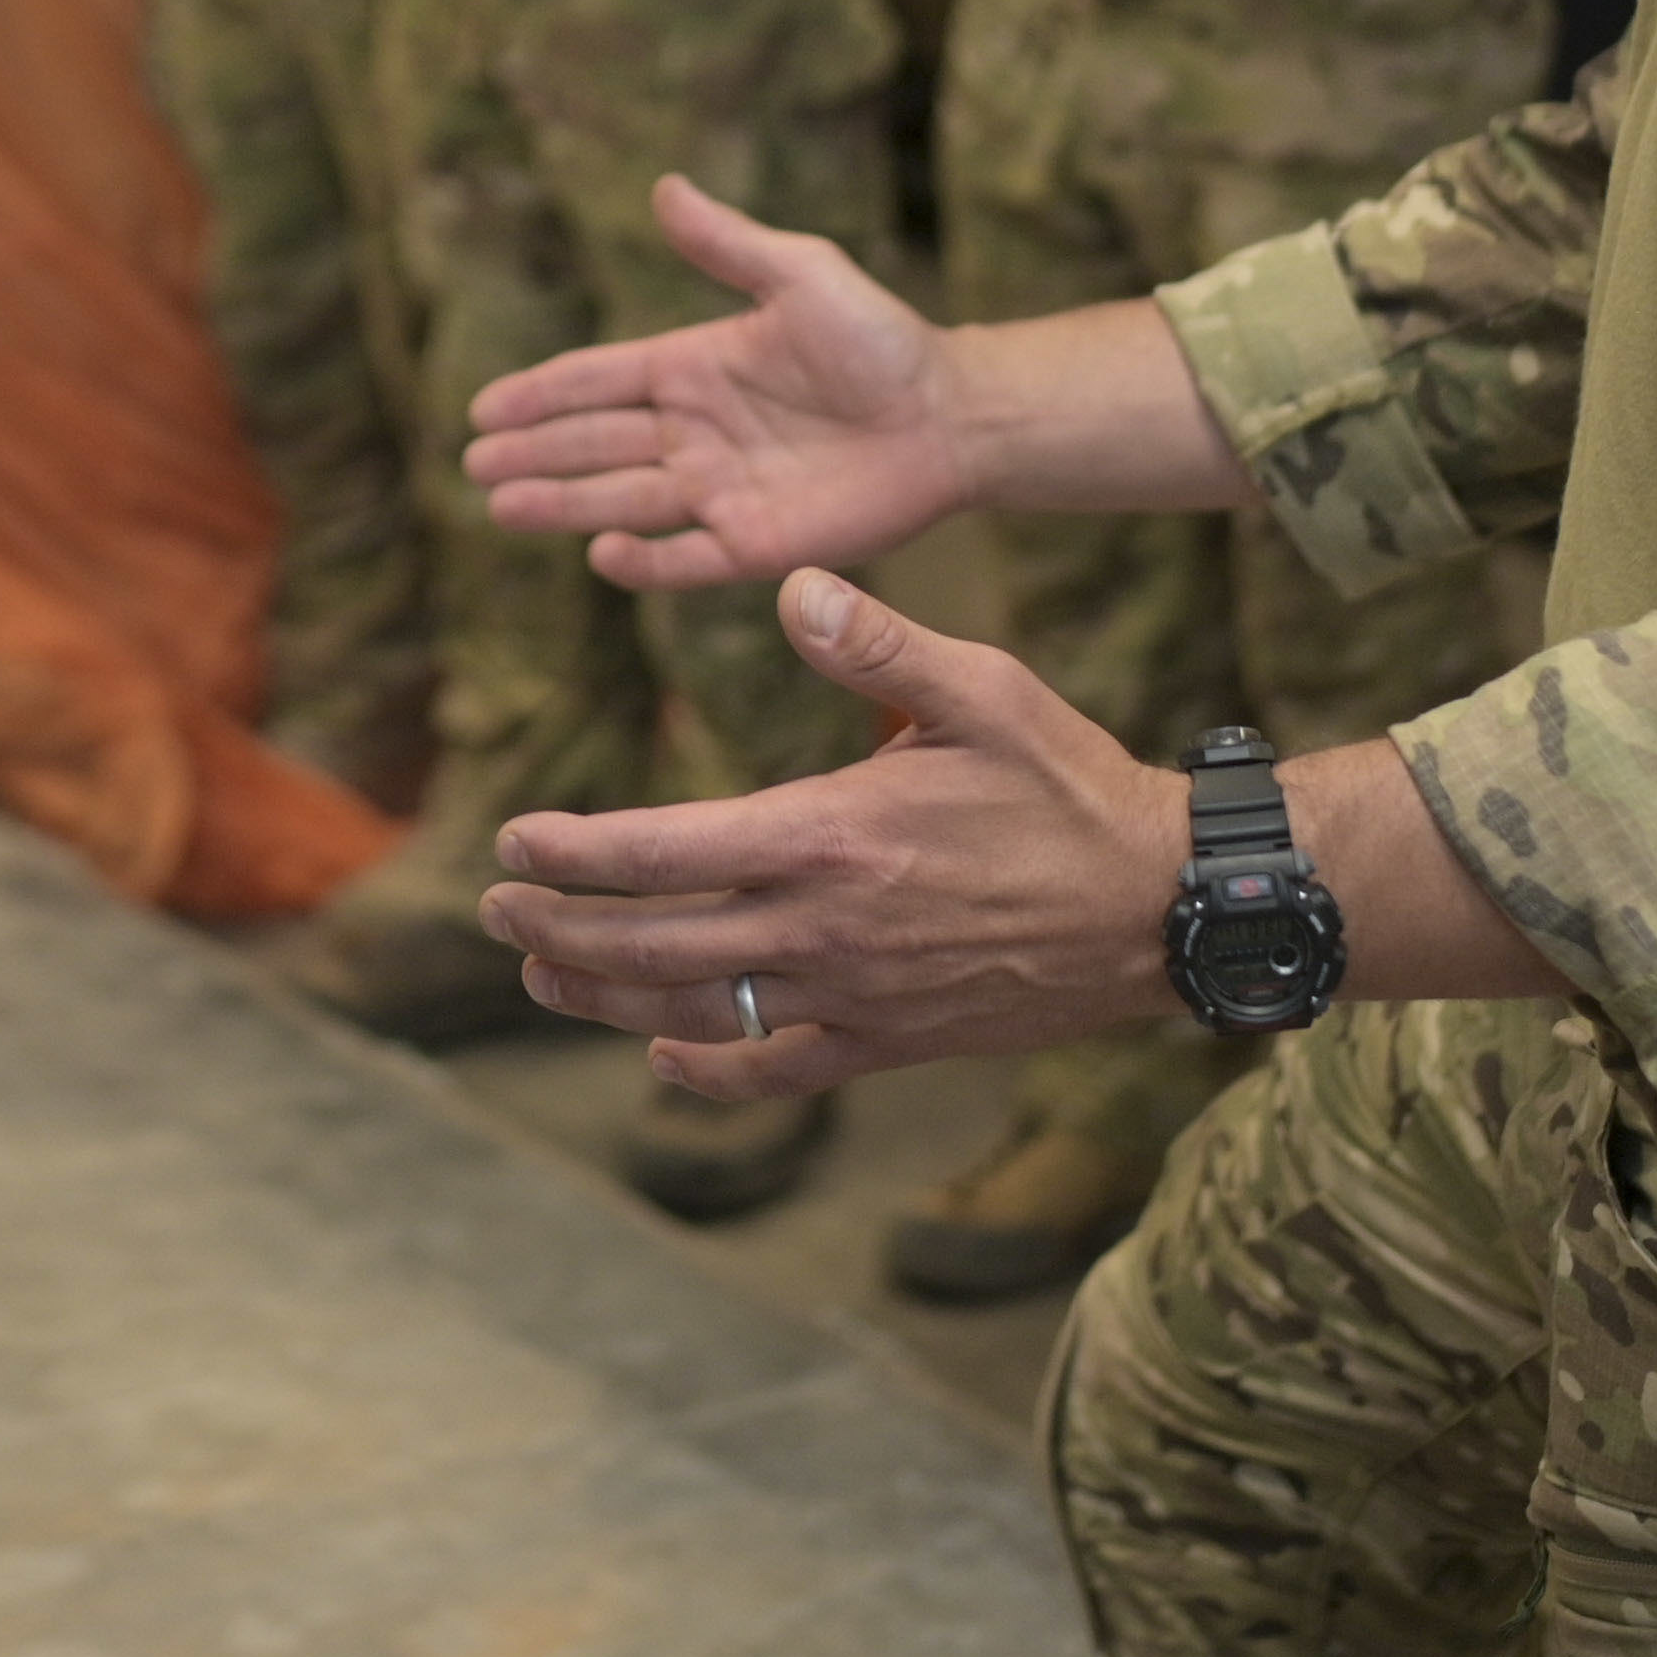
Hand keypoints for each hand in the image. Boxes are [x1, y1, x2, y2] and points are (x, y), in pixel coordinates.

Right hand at [463, 176, 981, 590]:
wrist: (951, 413)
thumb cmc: (880, 337)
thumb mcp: (801, 273)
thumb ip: (727, 243)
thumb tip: (662, 185)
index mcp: (693, 366)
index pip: (597, 381)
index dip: (540, 393)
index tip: (481, 405)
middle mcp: (694, 432)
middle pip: (594, 444)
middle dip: (533, 453)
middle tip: (475, 461)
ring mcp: (721, 490)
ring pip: (621, 500)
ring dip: (562, 504)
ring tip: (501, 505)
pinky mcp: (757, 543)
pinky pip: (687, 558)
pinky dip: (644, 562)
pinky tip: (600, 555)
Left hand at [475, 568, 1187, 1102]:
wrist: (1160, 906)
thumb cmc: (1068, 785)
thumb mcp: (983, 689)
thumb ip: (877, 642)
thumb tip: (794, 584)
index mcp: (832, 833)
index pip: (664, 851)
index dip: (574, 853)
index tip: (512, 842)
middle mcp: (827, 927)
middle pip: (653, 941)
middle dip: (558, 927)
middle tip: (497, 907)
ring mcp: (854, 996)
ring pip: (696, 1011)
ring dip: (604, 996)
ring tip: (541, 972)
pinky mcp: (890, 1042)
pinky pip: (778, 1073)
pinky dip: (709, 1072)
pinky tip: (664, 1056)